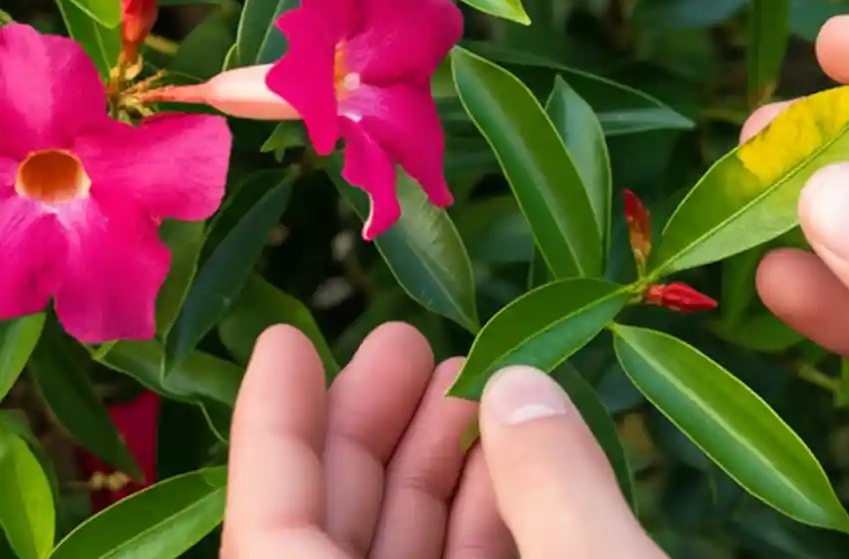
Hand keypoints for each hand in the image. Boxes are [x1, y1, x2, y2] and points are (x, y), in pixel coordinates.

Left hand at [221, 323, 661, 558]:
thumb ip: (555, 490)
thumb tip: (515, 386)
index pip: (267, 534)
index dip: (272, 431)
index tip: (288, 340)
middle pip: (334, 532)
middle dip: (373, 430)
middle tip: (412, 343)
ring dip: (446, 470)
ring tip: (490, 384)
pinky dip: (496, 522)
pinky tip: (530, 458)